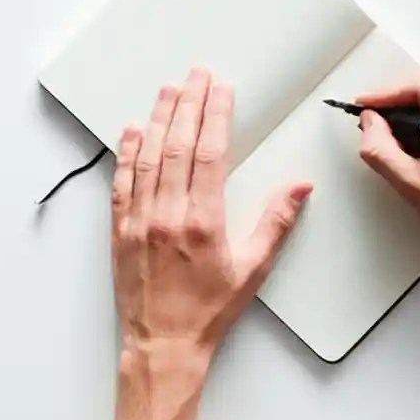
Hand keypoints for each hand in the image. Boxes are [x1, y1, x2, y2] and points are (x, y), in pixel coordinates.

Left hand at [109, 68, 310, 419]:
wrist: (163, 345)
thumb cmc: (208, 312)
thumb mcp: (253, 268)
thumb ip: (275, 222)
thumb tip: (300, 187)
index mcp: (202, 221)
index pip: (209, 152)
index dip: (216, 114)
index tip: (222, 88)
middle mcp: (167, 214)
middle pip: (177, 144)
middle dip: (189, 103)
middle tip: (197, 74)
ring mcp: (139, 220)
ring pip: (148, 156)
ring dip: (158, 118)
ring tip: (168, 89)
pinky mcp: (119, 231)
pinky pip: (121, 182)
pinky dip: (126, 153)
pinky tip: (131, 131)